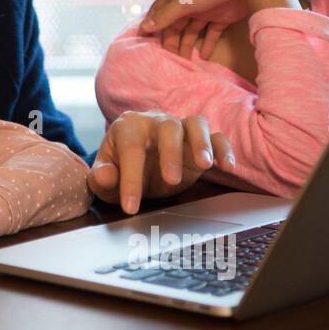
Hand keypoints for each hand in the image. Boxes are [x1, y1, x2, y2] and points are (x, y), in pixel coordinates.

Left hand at [88, 111, 235, 213]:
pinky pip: (217, 136)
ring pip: (195, 123)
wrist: (135, 165)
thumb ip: (101, 177)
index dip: (130, 178)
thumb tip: (105, 175)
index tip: (130, 207)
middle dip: (170, 153)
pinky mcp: (200, 141)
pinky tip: (227, 166)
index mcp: (128, 127)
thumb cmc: (118, 170)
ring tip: (204, 165)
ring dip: (201, 143)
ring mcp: (180, 129)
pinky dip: (223, 148)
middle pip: (168, 127)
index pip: (130, 149)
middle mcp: (156, 122)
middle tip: (171, 180)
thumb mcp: (103, 179)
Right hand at [139, 0, 297, 59]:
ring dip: (187, 45)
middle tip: (169, 58)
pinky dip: (207, 44)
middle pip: (176, 25)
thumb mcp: (184, 1)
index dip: (151, 24)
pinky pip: (211, 33)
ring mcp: (207, 10)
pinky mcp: (222, 17)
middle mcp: (190, 2)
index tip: (143, 40)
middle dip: (171, 40)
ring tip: (185, 61)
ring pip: (192, 31)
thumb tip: (143, 27)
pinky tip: (204, 56)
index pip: (159, 11)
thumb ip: (165, 16)